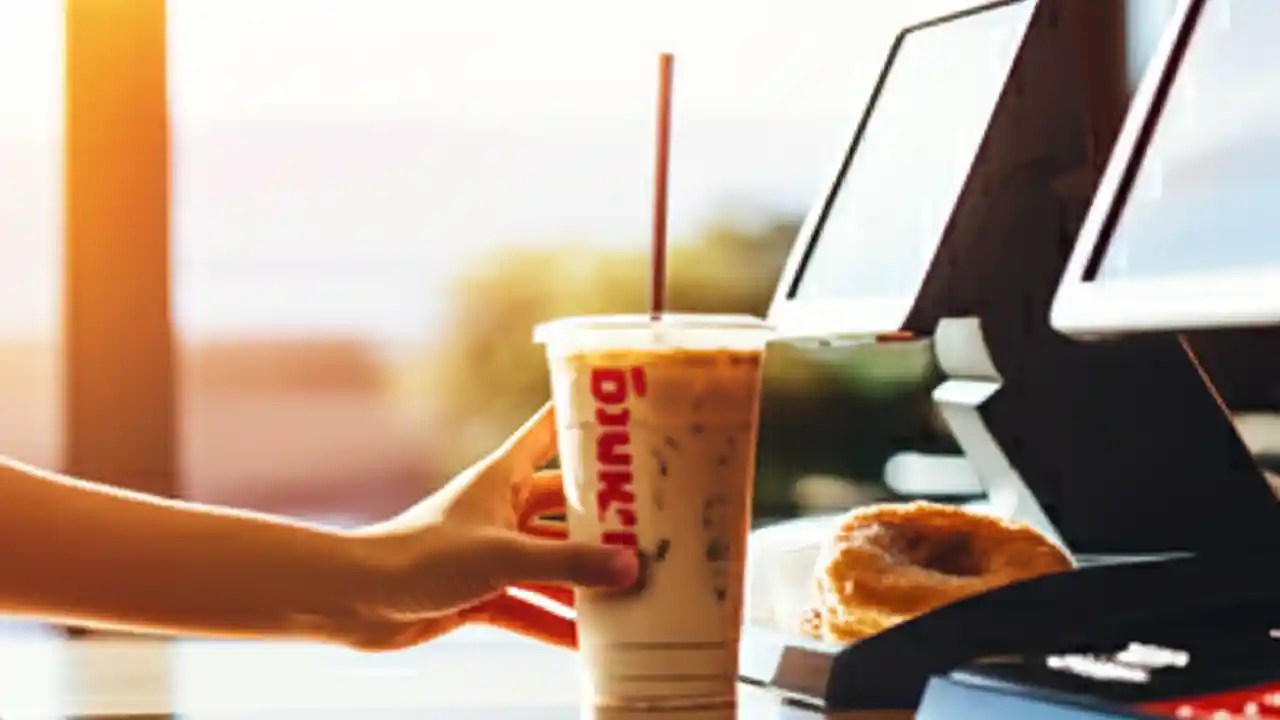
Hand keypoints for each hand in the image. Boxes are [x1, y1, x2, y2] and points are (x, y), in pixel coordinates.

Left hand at [339, 403, 636, 649]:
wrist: (356, 598)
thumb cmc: (419, 557)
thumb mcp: (503, 556)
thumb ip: (567, 565)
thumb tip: (629, 568)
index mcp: (503, 476)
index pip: (552, 432)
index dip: (586, 419)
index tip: (630, 414)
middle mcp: (501, 509)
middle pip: (564, 508)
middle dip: (605, 521)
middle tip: (655, 527)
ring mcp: (491, 552)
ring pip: (551, 562)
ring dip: (583, 579)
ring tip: (633, 591)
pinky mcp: (480, 592)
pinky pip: (528, 606)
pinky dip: (553, 622)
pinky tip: (587, 641)